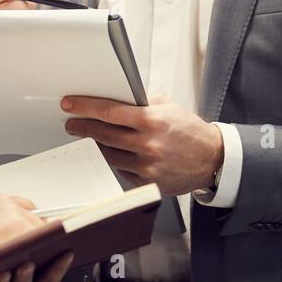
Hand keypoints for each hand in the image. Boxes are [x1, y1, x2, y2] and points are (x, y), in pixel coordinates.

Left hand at [61, 94, 223, 195]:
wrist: (211, 158)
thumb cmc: (190, 131)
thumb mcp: (168, 107)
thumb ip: (142, 104)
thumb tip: (115, 99)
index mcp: (152, 120)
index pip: (109, 111)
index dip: (85, 107)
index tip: (70, 105)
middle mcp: (147, 144)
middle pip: (102, 134)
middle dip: (82, 127)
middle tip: (72, 123)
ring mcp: (146, 165)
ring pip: (109, 154)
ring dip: (95, 145)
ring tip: (88, 137)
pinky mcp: (146, 182)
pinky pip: (121, 170)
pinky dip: (115, 160)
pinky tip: (112, 152)